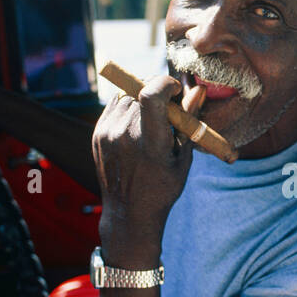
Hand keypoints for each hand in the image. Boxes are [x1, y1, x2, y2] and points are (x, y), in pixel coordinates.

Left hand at [93, 75, 205, 260]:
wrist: (128, 212)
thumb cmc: (162, 187)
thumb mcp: (183, 158)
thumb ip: (189, 121)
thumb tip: (199, 91)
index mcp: (150, 143)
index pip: (150, 93)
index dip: (165, 83)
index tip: (176, 91)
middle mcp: (125, 135)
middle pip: (141, 91)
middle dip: (158, 92)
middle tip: (169, 108)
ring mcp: (107, 134)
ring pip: (127, 96)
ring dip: (142, 100)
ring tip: (152, 122)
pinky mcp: (97, 134)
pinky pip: (114, 106)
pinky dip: (128, 108)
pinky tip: (136, 127)